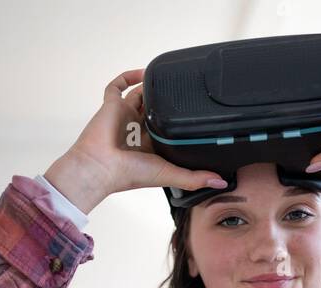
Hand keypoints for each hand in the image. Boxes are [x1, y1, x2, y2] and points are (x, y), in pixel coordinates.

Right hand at [43, 68, 229, 213]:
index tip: (193, 114)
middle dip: (165, 102)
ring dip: (150, 87)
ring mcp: (123, 116)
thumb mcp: (169, 175)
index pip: (167, 129)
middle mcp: (137, 129)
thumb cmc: (128, 174)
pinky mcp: (111, 105)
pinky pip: (117, 86)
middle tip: (181, 92)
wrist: (100, 166)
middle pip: (154, 110)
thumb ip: (195, 178)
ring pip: (138, 95)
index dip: (177, 122)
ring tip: (166, 78)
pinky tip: (143, 71)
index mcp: (150, 146)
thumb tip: (221, 183)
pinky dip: (128, 76)